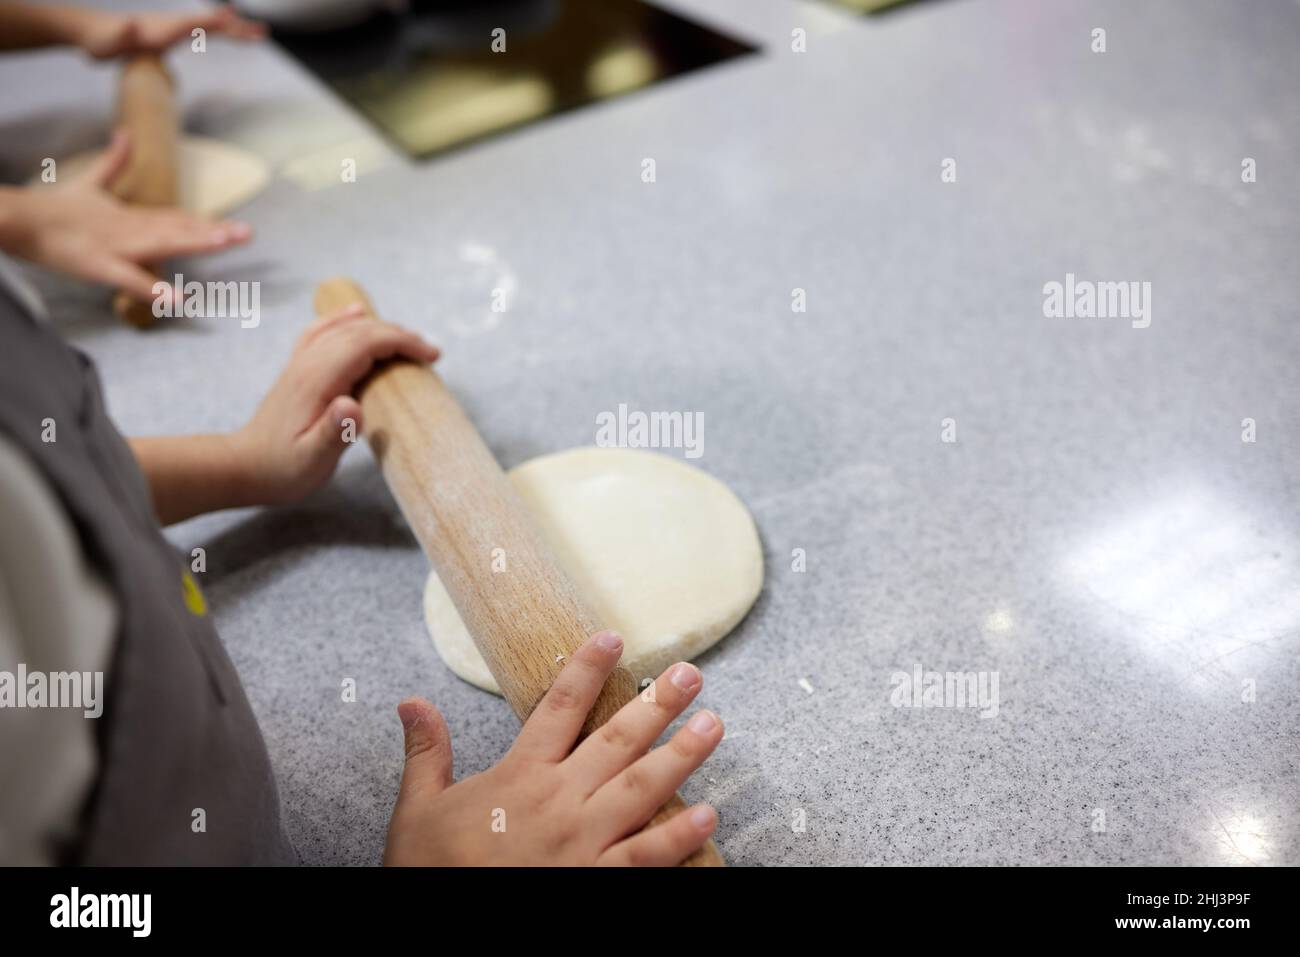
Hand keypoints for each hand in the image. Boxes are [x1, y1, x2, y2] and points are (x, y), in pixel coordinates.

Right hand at [0, 130, 251, 302]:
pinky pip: (130, 279)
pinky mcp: (99, 265)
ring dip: (193, 243)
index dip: (207, 223)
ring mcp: (117, 246)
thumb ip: (113, 162)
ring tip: (224, 243)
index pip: (177, 219)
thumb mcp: (90, 184)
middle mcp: (131, 228)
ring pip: (162, 243)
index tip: (237, 228)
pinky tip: (178, 298)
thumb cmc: (56, 207)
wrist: (20, 218)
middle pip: (179, 228)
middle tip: (247, 233)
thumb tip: (125, 135)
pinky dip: (153, 288)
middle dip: (214, 232)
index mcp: (132, 216)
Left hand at [74, 6, 264, 58]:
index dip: (213, 23)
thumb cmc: (101, 42)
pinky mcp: (173, 35)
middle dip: (236, 30)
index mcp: (163, 28)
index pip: (194, 24)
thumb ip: (122, 34)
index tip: (234, 21)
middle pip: (210, 25)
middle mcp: (173, 24)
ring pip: (211, 28)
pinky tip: (231, 30)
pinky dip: (222, 32)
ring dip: (236, 31)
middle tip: (262, 33)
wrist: (93, 32)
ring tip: (259, 34)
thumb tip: (131, 24)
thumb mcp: (109, 42)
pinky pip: (204, 33)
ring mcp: (174, 28)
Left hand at [230, 302, 439, 506]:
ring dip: (379, 328)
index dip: (401, 343)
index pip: (366, 345)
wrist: (241, 467)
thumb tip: (353, 405)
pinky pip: (322, 332)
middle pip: (359, 331)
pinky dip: (343, 320)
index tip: (431, 356)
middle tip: (430, 352)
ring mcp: (300, 363)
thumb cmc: (281, 469)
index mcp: (317, 381)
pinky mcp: (297, 369)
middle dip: (399, 334)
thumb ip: (334, 432)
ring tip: (408, 339)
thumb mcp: (312, 460)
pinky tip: (355, 314)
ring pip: (343, 328)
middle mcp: (308, 364)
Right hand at [384, 631, 722, 865]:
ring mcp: (581, 844)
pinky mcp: (594, 883)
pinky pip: (645, 857)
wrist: (432, 928)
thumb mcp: (418, 808)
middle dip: (658, 704)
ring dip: (682, 755)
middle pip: (616, 740)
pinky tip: (708, 814)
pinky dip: (678, 837)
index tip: (613, 639)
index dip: (587, 669)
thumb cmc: (429, 870)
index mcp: (518, 776)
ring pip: (642, 790)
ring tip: (714, 725)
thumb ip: (427, 752)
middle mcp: (557, 801)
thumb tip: (412, 703)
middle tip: (691, 674)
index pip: (559, 708)